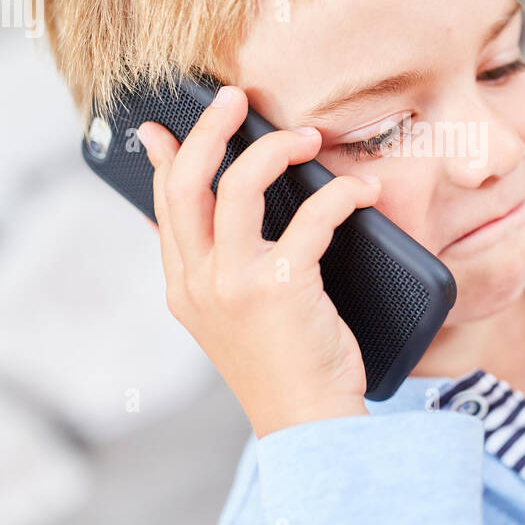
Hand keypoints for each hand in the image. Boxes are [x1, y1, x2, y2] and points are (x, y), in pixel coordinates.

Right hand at [137, 84, 381, 437]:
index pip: (165, 204)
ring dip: (275, 149)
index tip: (164, 124)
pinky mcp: (281, 289)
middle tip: (235, 98)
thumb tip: (229, 205)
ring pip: (238, 186)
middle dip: (210, 130)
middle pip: (187, 182)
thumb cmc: (284, 366)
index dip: (166, 156)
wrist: (309, 426)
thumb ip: (223, 266)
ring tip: (307, 137)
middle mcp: (199, 282)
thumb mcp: (234, 317)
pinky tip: (361, 190)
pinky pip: (312, 217)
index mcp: (184, 287)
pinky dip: (341, 193)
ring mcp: (235, 285)